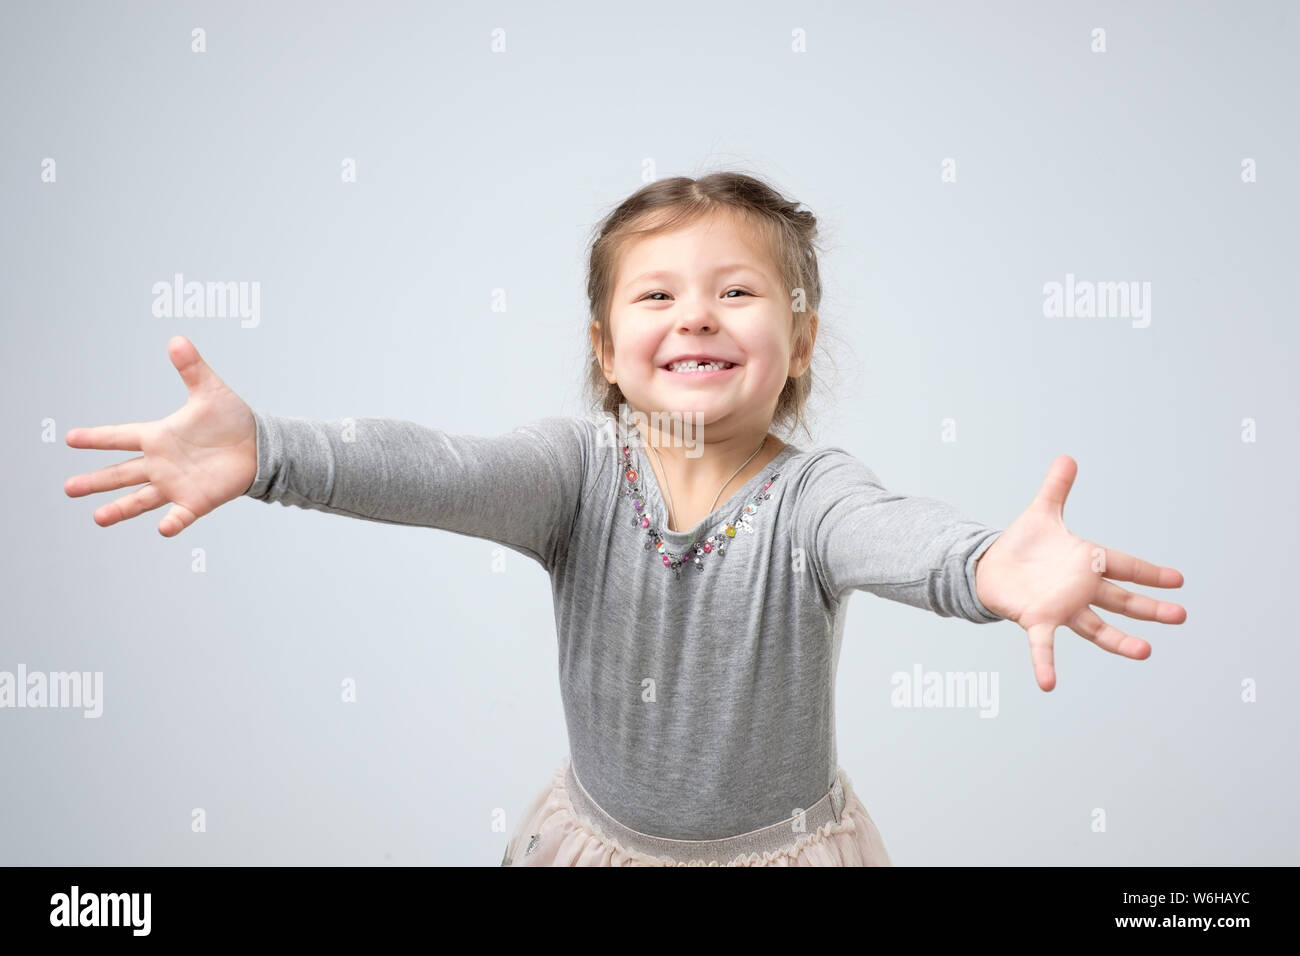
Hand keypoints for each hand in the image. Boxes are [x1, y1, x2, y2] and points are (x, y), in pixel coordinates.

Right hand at [64, 335, 258, 536]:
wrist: (260, 447)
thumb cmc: (233, 419)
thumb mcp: (210, 391)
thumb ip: (192, 368)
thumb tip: (177, 340)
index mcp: (159, 437)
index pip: (120, 437)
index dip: (96, 437)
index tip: (70, 437)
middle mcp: (161, 464)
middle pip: (121, 473)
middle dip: (95, 480)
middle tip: (68, 488)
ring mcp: (177, 484)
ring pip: (141, 499)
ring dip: (120, 508)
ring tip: (98, 518)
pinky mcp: (197, 501)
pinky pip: (181, 515)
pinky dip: (172, 522)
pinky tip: (163, 529)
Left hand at [973, 455, 1185, 691]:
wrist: (989, 568)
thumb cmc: (1021, 546)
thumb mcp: (1041, 513)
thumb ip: (1056, 488)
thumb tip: (1066, 456)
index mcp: (1086, 563)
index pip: (1124, 566)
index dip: (1149, 572)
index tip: (1178, 579)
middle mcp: (1079, 590)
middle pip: (1120, 600)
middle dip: (1149, 608)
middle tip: (1180, 616)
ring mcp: (1061, 608)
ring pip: (1095, 628)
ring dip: (1119, 641)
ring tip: (1144, 652)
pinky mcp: (1036, 620)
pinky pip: (1042, 646)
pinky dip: (1045, 664)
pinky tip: (1048, 684)